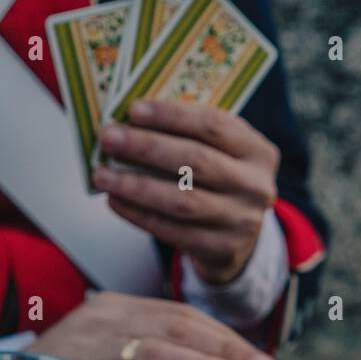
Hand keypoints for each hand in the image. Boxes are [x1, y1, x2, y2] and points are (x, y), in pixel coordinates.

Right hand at [30, 291, 275, 359]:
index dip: (222, 335)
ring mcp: (86, 355)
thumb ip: (160, 357)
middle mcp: (102, 323)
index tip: (257, 355)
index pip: (179, 315)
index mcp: (115, 309)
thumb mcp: (115, 355)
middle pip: (175, 330)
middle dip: (225, 349)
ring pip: (155, 357)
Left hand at [95, 101, 280, 283]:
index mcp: (257, 152)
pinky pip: (174, 232)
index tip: (133, 110)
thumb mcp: (220, 153)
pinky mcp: (222, 249)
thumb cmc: (218, 183)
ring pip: (182, 200)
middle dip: (147, 148)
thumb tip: (129, 122)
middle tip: (108, 138)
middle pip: (196, 161)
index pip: (213, 126)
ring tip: (103, 175)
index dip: (172, 116)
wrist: (239, 239)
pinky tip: (116, 201)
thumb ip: (188, 136)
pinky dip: (140, 216)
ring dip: (137, 186)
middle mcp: (255, 187)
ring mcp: (242, 221)